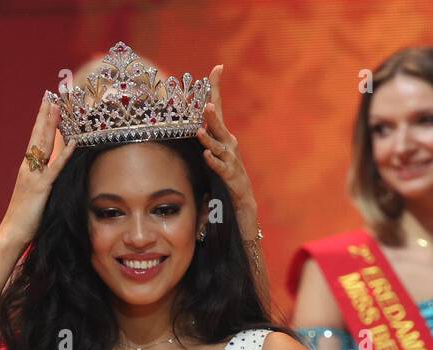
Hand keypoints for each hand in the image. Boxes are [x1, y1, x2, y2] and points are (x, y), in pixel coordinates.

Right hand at [0, 93, 76, 244]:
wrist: (13, 232)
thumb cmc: (24, 219)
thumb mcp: (34, 196)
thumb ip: (42, 184)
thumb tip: (52, 178)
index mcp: (27, 170)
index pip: (36, 141)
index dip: (41, 123)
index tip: (46, 106)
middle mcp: (28, 168)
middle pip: (38, 136)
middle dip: (44, 115)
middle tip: (50, 96)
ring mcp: (34, 176)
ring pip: (44, 145)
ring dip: (51, 125)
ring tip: (57, 107)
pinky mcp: (41, 187)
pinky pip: (55, 168)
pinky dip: (65, 154)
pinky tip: (73, 142)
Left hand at [197, 65, 257, 239]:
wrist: (242, 199)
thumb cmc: (225, 173)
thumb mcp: (214, 151)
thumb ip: (205, 134)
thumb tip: (191, 119)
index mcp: (223, 135)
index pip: (218, 107)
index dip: (216, 87)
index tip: (217, 67)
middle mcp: (229, 144)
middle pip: (219, 124)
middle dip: (212, 113)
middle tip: (206, 102)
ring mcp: (231, 160)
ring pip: (219, 146)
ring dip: (210, 138)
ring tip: (200, 130)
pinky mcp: (230, 176)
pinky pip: (220, 167)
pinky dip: (213, 161)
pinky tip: (206, 155)